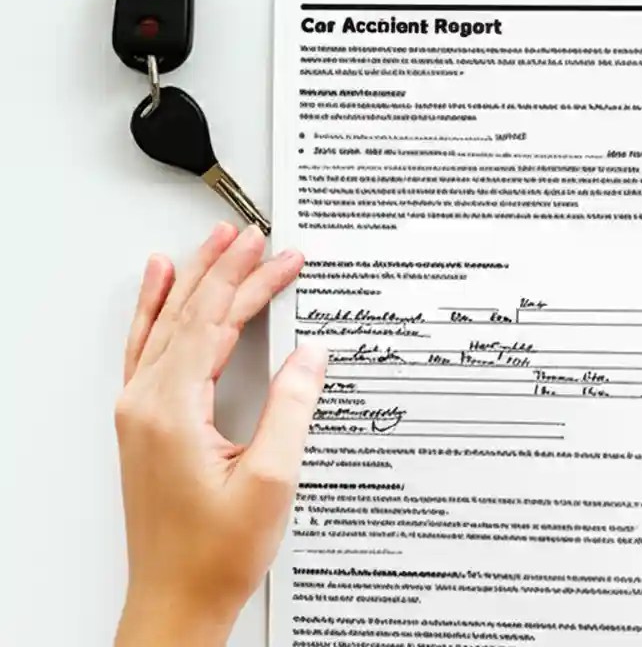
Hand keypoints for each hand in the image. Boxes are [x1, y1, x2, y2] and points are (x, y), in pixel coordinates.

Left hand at [113, 223, 327, 646]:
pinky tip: (158, 286)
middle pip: (189, 315)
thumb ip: (291, 408)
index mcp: (173, 410)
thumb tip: (311, 354)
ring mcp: (138, 413)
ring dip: (193, 279)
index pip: (218, 325)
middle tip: (255, 235)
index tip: (286, 258)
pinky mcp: (143, 425)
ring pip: (165, 324)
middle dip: (226, 269)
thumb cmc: (216, 553)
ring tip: (213, 242)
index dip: (255, 285)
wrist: (176, 599)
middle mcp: (146, 403)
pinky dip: (153, 310)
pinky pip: (144, 348)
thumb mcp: (270, 479)